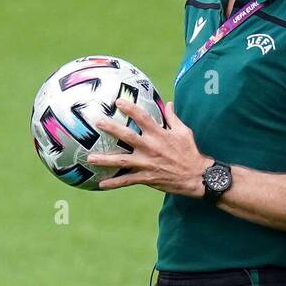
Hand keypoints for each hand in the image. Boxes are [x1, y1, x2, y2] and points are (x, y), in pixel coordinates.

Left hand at [89, 96, 208, 194]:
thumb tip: (168, 103)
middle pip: (127, 136)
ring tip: (89, 158)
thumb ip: (173, 117)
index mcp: (159, 134)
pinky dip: (114, 183)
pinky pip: (127, 180)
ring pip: (122, 161)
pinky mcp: (147, 178)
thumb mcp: (184, 131)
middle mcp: (150, 148)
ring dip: (105, 159)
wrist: (196, 176)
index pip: (142, 117)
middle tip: (97, 122)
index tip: (117, 101)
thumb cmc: (190, 152)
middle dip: (111, 128)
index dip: (130, 108)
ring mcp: (147, 164)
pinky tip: (101, 184)